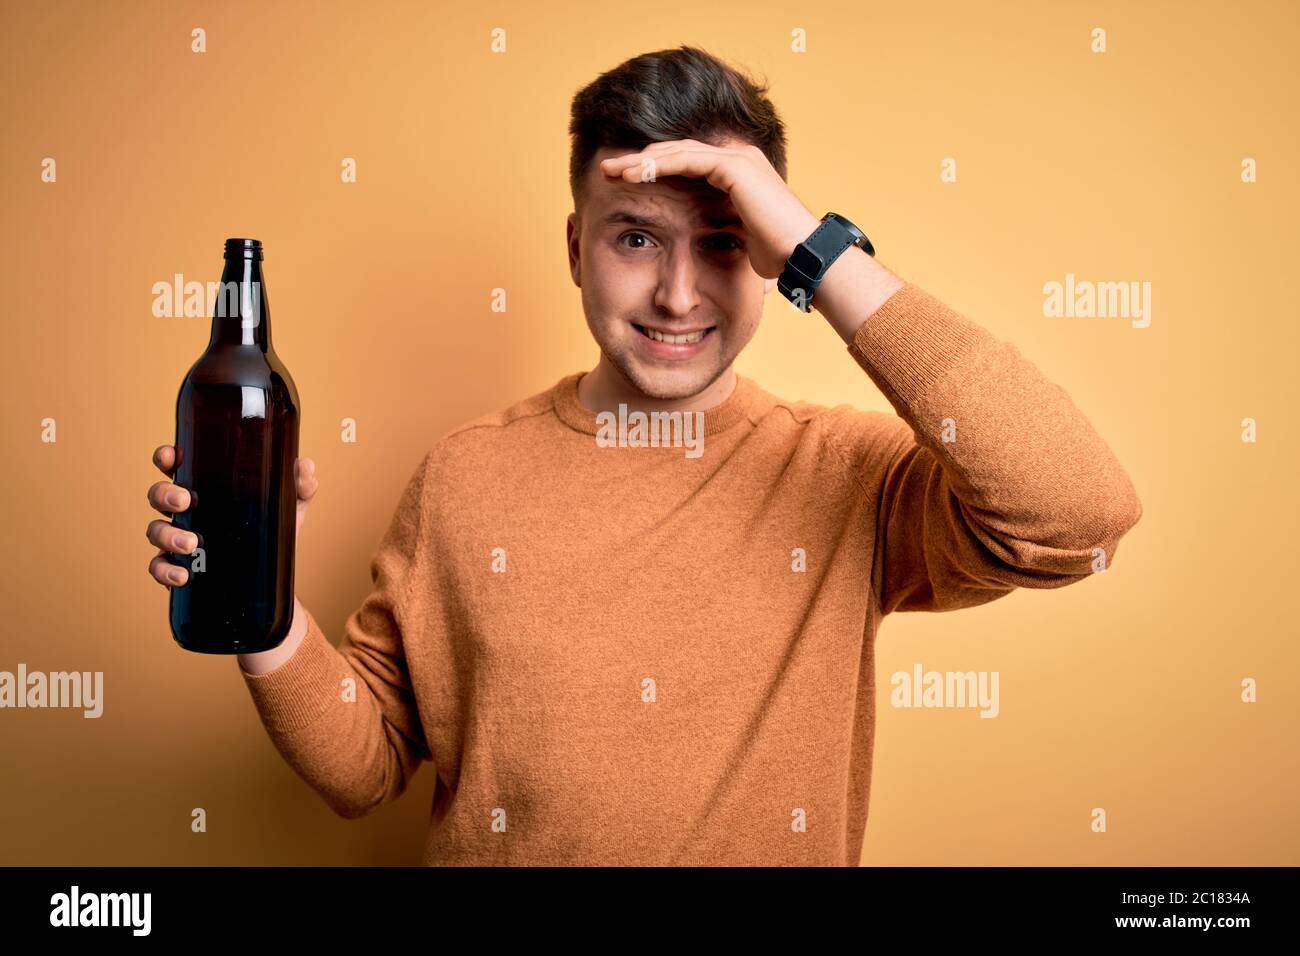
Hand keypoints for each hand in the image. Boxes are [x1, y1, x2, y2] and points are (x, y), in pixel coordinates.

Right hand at [145, 446, 317, 588]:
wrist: (273, 577)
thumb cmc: (273, 529)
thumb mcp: (289, 506)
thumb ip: (299, 486)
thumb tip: (304, 466)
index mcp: (207, 487)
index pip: (177, 466)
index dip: (166, 458)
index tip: (169, 457)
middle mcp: (187, 511)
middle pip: (158, 495)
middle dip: (164, 495)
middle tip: (184, 502)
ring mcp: (179, 538)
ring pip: (155, 531)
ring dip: (167, 535)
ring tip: (191, 544)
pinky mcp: (179, 567)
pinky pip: (158, 568)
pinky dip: (164, 571)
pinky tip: (182, 576)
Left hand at [599, 139, 821, 279]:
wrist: (804, 257)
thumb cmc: (777, 257)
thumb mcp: (738, 241)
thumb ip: (720, 232)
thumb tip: (710, 252)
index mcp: (736, 173)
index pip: (684, 163)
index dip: (651, 171)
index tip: (621, 184)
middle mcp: (737, 158)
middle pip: (675, 152)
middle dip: (638, 160)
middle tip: (606, 169)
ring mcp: (737, 158)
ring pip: (676, 151)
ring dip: (641, 160)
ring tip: (611, 170)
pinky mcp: (735, 166)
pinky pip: (687, 159)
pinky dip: (658, 164)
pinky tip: (634, 173)